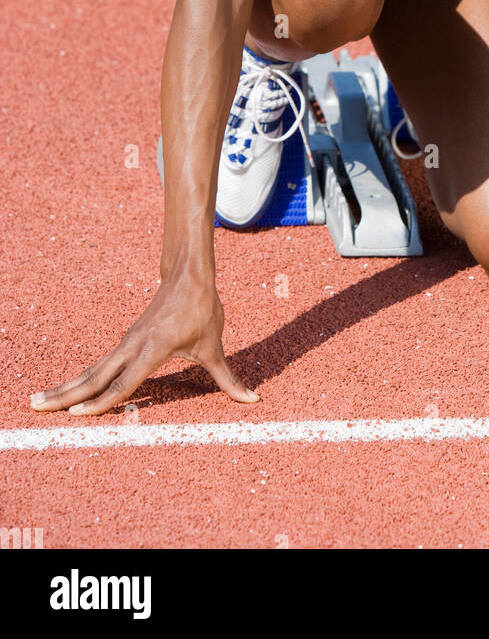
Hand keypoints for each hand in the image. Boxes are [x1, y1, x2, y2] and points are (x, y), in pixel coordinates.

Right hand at [29, 276, 258, 415]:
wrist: (189, 275)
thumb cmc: (202, 309)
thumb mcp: (215, 346)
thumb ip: (228, 379)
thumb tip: (252, 400)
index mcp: (152, 350)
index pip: (123, 383)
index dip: (102, 402)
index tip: (78, 415)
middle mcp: (133, 346)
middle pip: (94, 376)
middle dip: (65, 394)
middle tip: (35, 407)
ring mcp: (126, 342)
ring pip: (91, 369)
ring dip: (65, 386)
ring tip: (37, 401)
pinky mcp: (125, 341)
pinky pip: (98, 364)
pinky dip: (80, 379)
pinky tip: (67, 390)